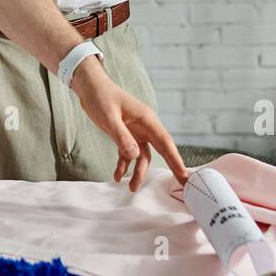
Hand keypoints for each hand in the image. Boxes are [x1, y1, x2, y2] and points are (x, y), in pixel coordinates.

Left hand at [70, 58, 188, 190]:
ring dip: (138, 171)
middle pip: (160, 150)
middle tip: (179, 186)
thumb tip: (135, 156)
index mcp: (146, 119)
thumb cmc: (101, 97)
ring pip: (142, 156)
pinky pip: (129, 154)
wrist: (90, 87)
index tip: (184, 174)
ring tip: (131, 187)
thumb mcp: (109, 118)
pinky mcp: (126, 135)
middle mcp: (145, 126)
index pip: (165, 141)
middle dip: (169, 167)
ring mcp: (136, 131)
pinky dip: (124, 165)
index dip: (175, 158)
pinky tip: (117, 175)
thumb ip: (122, 137)